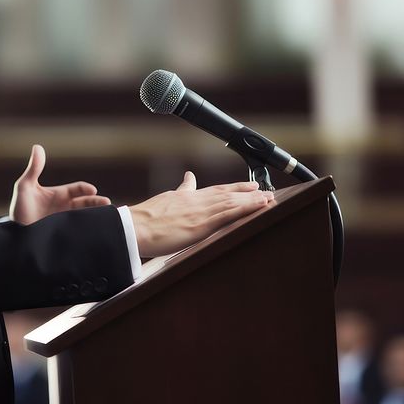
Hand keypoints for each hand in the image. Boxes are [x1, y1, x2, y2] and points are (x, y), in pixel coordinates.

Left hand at [9, 145, 110, 224]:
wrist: (16, 234)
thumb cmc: (19, 208)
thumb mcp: (25, 187)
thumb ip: (33, 169)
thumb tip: (37, 146)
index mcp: (60, 195)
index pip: (78, 189)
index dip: (86, 189)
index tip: (93, 190)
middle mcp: (65, 207)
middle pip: (87, 203)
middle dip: (98, 203)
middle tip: (107, 204)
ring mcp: (66, 221)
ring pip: (86, 217)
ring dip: (96, 217)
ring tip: (106, 219)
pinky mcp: (66, 234)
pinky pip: (80, 231)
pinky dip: (88, 230)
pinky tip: (95, 230)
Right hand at [128, 171, 274, 257]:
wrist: (135, 227)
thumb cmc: (145, 219)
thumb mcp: (166, 199)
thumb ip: (181, 189)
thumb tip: (188, 176)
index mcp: (188, 197)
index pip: (216, 189)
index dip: (234, 187)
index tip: (248, 185)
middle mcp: (198, 201)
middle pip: (228, 194)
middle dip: (248, 192)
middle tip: (266, 191)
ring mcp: (201, 212)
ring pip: (233, 202)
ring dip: (252, 200)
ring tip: (268, 198)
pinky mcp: (202, 225)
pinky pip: (230, 215)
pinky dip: (247, 208)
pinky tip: (259, 206)